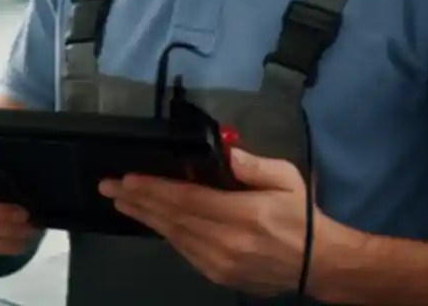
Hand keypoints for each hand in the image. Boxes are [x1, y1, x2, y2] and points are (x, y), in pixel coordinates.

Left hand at [99, 148, 348, 298]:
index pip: (186, 199)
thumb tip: (228, 152)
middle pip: (172, 218)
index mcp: (242, 215)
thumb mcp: (286, 178)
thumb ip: (254, 164)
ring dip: (144, 217)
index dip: (153, 189)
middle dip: (137, 201)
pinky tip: (150, 220)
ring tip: (121, 201)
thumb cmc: (299, 217)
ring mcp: (220, 262)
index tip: (128, 179)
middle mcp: (226, 241)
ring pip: (173, 236)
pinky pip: (183, 250)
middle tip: (108, 187)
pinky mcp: (218, 275)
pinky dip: (165, 233)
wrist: (318, 265)